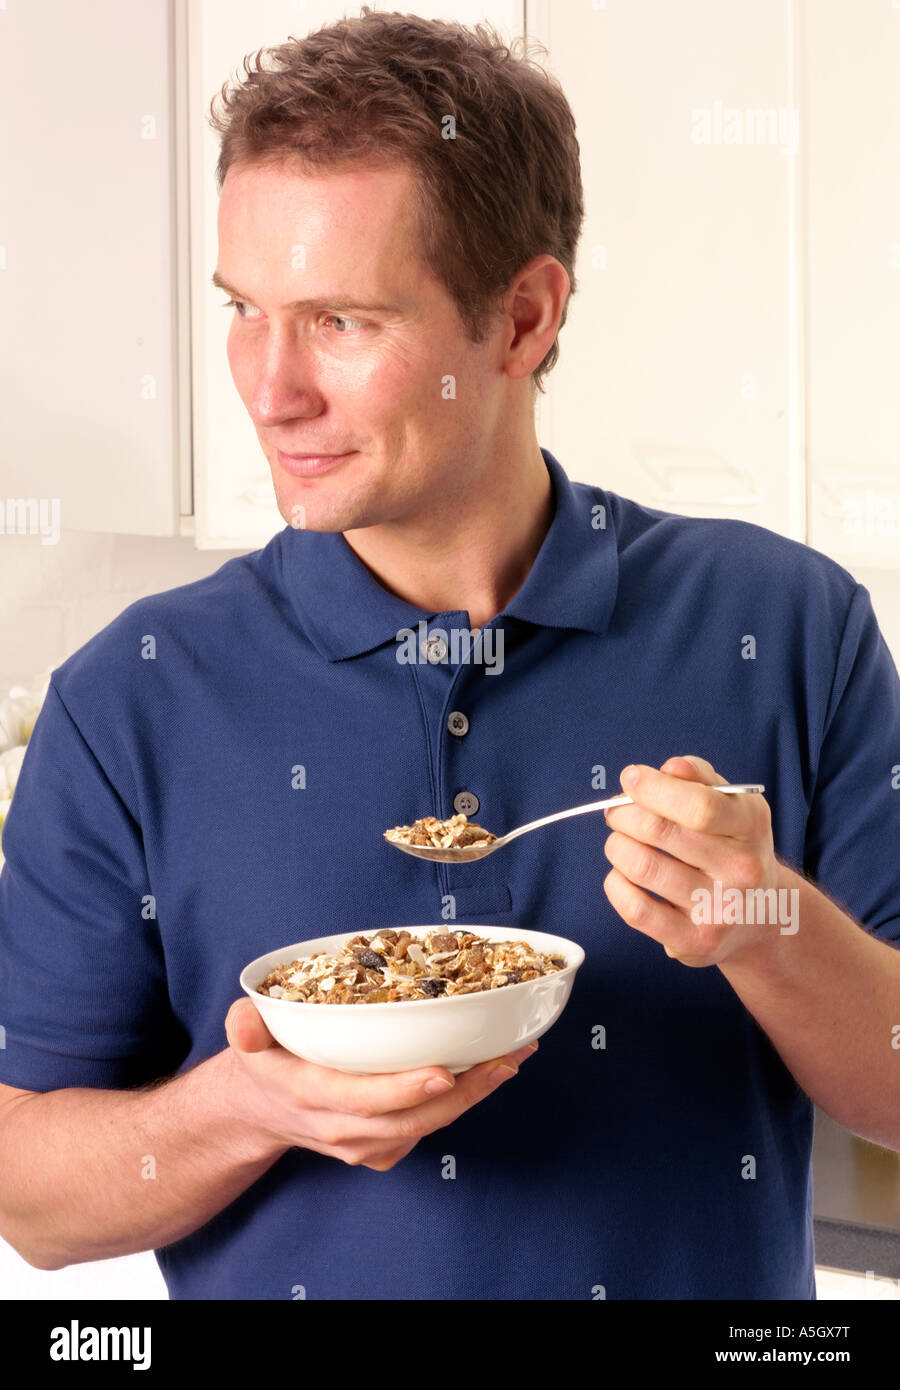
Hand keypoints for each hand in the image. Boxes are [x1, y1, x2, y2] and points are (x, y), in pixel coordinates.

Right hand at [222, 998, 537, 1170]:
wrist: (262, 1110)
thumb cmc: (267, 1062)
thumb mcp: (248, 1040)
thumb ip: (245, 1027)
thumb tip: (245, 1017)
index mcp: (312, 1096)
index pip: (362, 1099)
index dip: (404, 1089)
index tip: (443, 1073)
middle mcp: (344, 1128)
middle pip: (412, 1118)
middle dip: (465, 1092)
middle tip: (506, 1058)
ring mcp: (367, 1144)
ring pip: (429, 1126)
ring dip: (476, 1094)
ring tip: (514, 1056)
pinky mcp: (385, 1148)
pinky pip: (430, 1129)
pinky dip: (465, 1102)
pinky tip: (493, 1070)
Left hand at [602, 755, 783, 966]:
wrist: (763, 915)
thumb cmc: (732, 847)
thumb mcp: (731, 805)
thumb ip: (700, 777)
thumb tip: (670, 768)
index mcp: (751, 827)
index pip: (699, 806)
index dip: (653, 787)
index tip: (630, 778)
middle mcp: (742, 871)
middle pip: (660, 832)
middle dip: (624, 813)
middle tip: (617, 811)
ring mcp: (718, 910)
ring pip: (642, 866)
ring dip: (617, 845)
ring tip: (620, 841)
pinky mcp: (693, 942)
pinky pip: (635, 909)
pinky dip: (616, 884)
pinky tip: (623, 874)